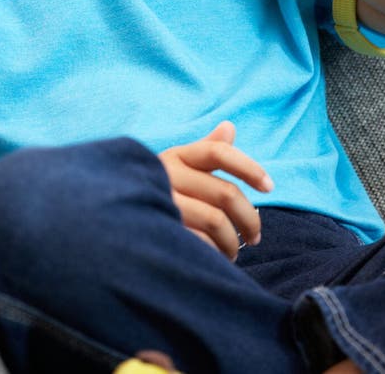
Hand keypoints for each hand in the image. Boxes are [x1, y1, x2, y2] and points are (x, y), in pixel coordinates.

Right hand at [158, 121, 273, 260]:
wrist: (113, 217)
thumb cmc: (157, 189)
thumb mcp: (177, 165)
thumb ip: (205, 149)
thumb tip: (229, 126)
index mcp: (177, 155)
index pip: (218, 153)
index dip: (249, 167)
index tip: (270, 186)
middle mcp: (169, 174)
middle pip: (226, 193)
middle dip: (249, 218)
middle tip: (254, 237)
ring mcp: (163, 202)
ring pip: (216, 220)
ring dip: (233, 241)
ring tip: (233, 251)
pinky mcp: (159, 229)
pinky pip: (200, 242)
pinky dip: (215, 253)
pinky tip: (215, 258)